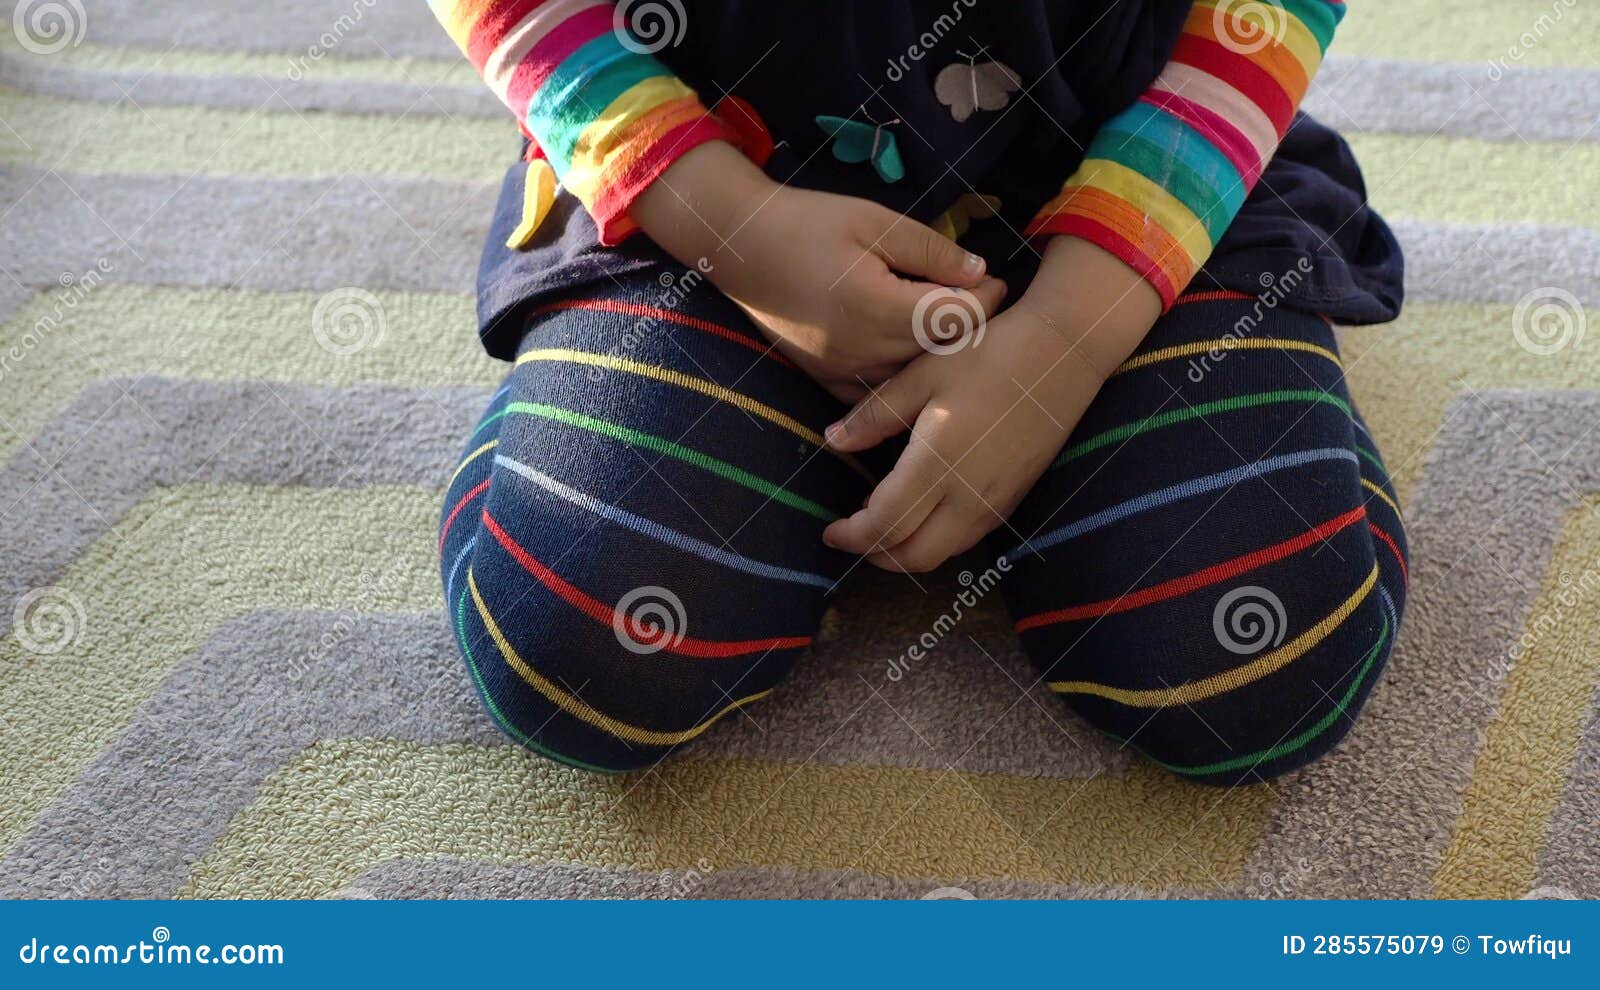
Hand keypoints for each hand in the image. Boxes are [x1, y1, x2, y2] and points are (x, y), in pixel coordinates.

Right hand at [633, 141, 1005, 401]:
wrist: (739, 246)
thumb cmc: (807, 223)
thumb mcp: (873, 220)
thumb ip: (930, 249)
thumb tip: (979, 271)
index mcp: (878, 307)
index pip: (956, 316)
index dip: (986, 298)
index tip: (994, 279)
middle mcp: (863, 351)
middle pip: (940, 353)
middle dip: (969, 327)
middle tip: (985, 300)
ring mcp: (843, 373)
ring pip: (913, 379)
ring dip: (938, 356)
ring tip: (953, 325)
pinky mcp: (828, 380)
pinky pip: (880, 392)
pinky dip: (903, 377)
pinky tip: (913, 354)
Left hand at [820, 237, 1161, 571]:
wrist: (1064, 352)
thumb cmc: (989, 354)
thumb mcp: (922, 375)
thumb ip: (874, 415)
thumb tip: (833, 439)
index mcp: (937, 465)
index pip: (883, 525)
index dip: (851, 537)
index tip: (830, 532)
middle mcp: (967, 495)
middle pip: (913, 556)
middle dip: (876, 556)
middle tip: (852, 537)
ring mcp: (995, 501)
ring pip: (942, 554)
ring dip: (906, 552)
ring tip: (882, 526)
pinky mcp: (1014, 498)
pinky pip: (967, 538)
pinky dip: (936, 540)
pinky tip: (923, 513)